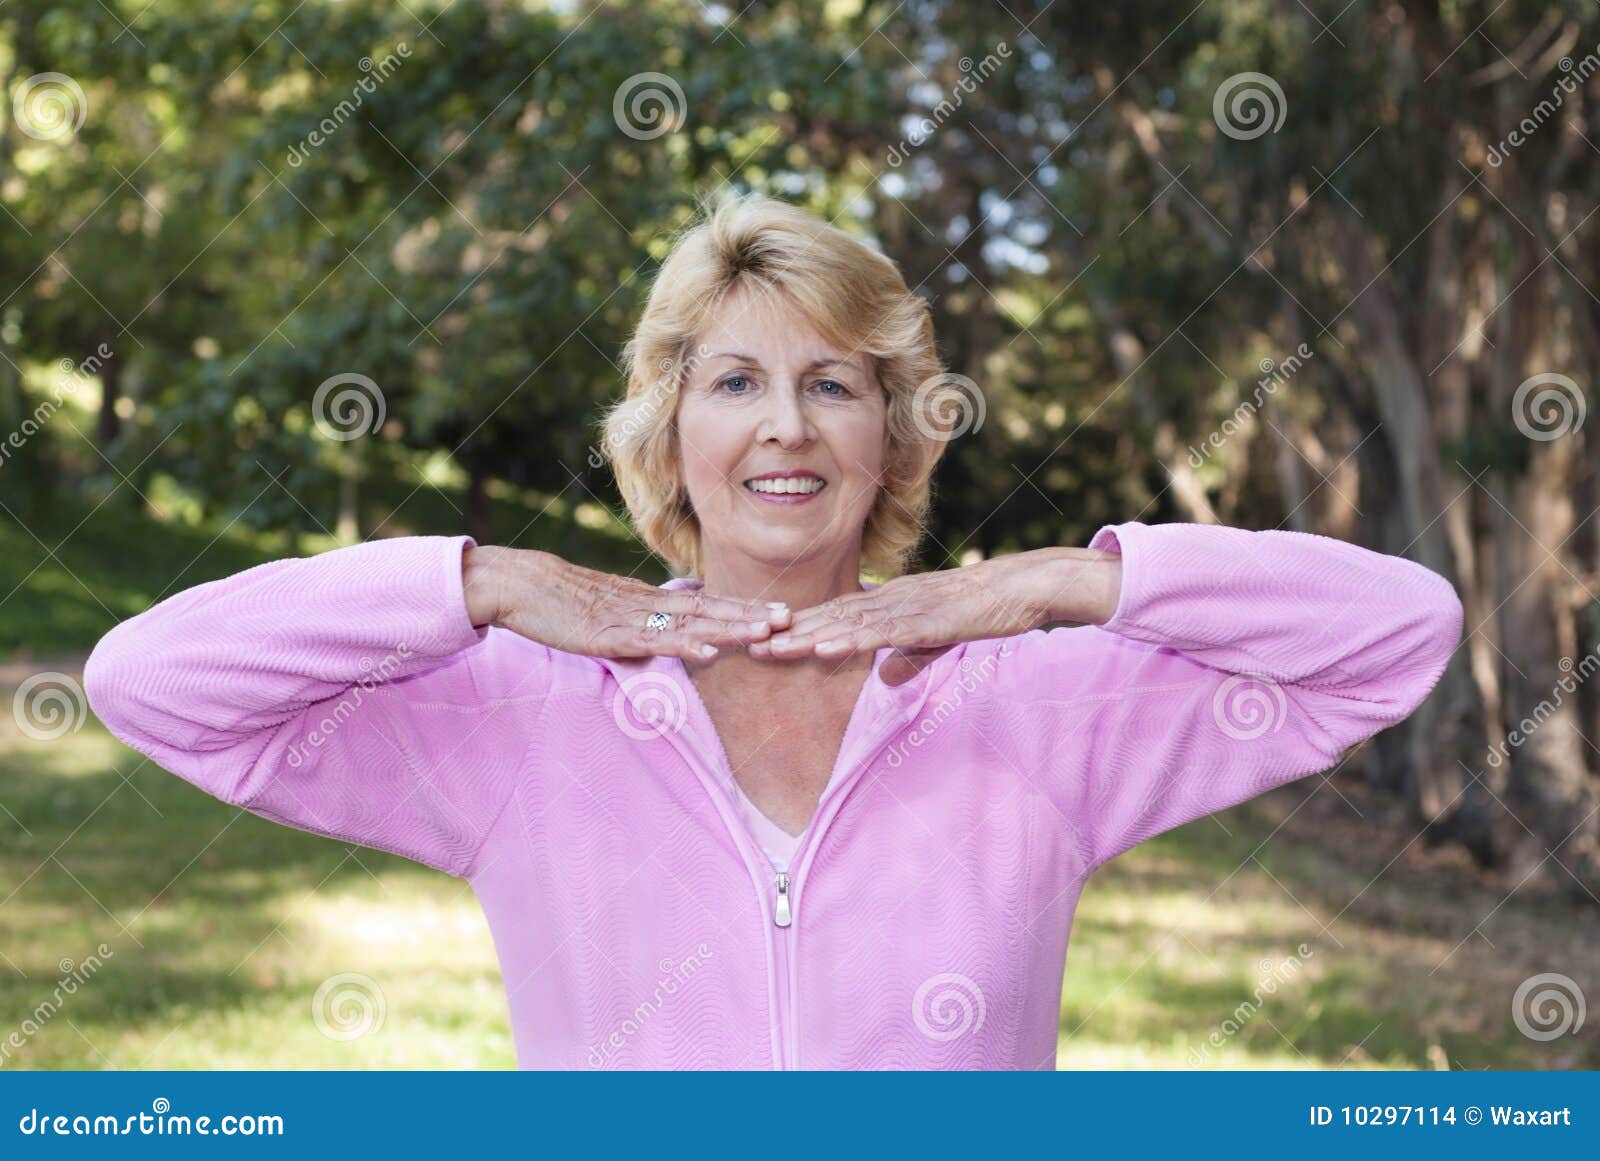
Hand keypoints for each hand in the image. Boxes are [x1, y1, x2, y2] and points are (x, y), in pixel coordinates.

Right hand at [464, 545, 791, 661]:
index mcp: (648, 601)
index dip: (742, 608)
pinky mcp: (610, 635)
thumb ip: (636, 630)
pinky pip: (655, 642)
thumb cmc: (557, 603)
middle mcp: (647, 605)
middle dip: (751, 614)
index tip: (778, 613)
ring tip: (766, 631)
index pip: (705, 604)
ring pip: (690, 624)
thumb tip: (663, 642)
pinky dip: (686, 647)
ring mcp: (630, 619)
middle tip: (793, 618)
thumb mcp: (605, 617)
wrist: (518, 585)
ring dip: (730, 627)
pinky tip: (711, 653)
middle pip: (708, 609)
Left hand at [748, 547, 1121, 684]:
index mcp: (890, 603)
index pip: (833, 617)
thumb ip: (911, 656)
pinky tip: (819, 646)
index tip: (758, 640)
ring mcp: (904, 606)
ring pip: (843, 622)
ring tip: (764, 648)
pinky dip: (845, 639)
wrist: (1026, 589)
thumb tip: (885, 677)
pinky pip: (877, 631)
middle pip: (825, 616)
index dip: (794, 628)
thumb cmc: (987, 611)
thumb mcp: (941, 640)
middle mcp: (888, 599)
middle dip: (783, 631)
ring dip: (802, 635)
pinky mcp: (923, 617)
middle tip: (740, 641)